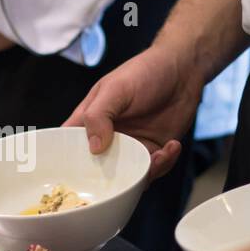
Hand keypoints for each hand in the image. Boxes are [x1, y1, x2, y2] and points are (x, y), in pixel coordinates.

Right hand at [64, 39, 203, 179]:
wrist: (183, 69)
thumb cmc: (144, 71)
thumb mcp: (116, 88)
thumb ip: (99, 115)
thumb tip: (93, 147)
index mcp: (88, 122)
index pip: (67, 147)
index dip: (66, 165)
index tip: (72, 180)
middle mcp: (106, 138)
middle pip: (96, 171)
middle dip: (108, 181)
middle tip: (124, 178)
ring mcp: (130, 147)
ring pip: (126, 177)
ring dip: (142, 174)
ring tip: (159, 154)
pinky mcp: (153, 151)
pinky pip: (153, 170)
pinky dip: (163, 164)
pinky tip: (172, 145)